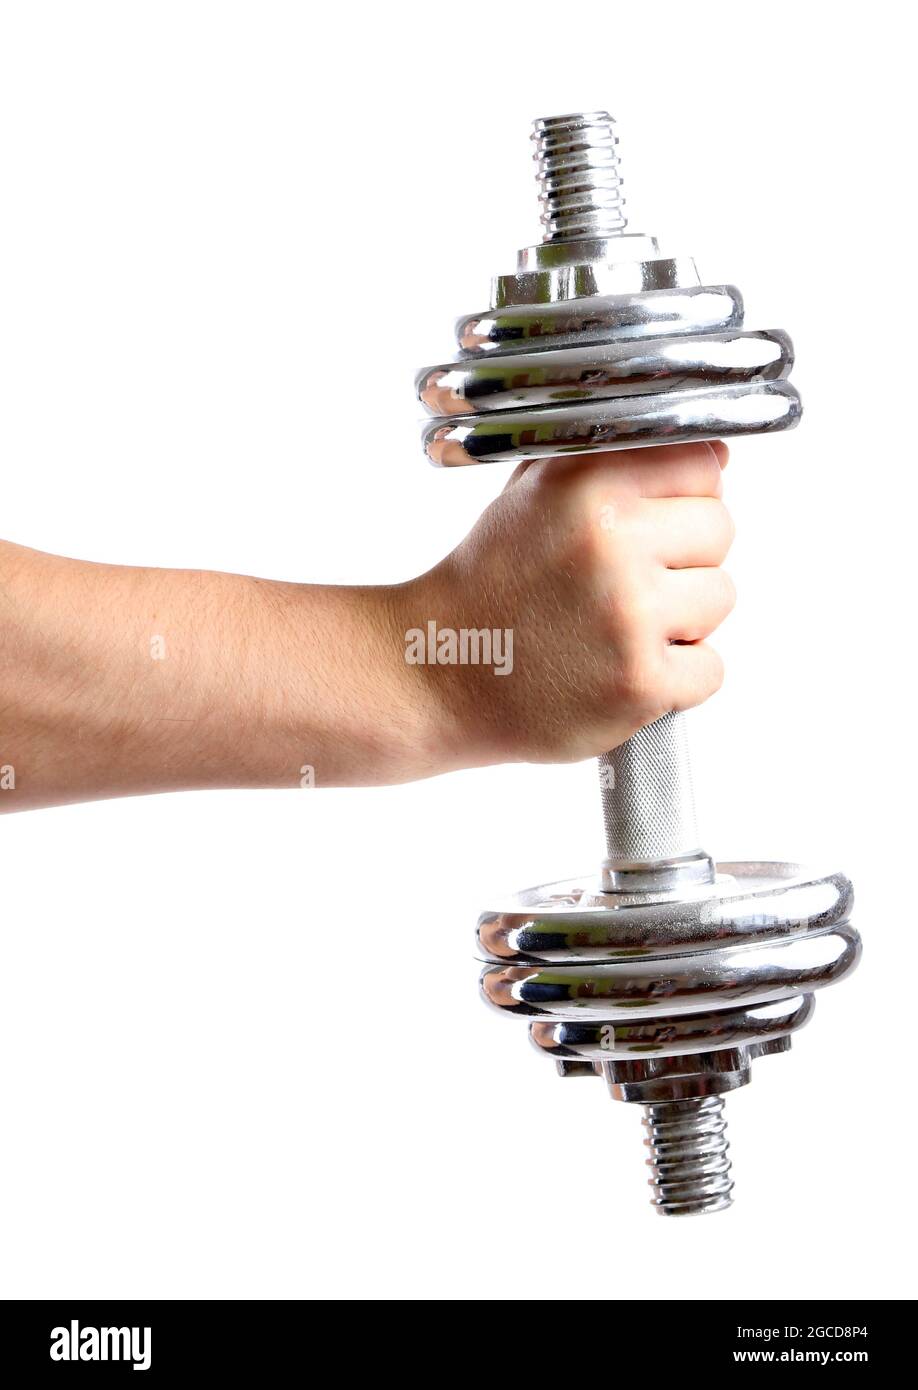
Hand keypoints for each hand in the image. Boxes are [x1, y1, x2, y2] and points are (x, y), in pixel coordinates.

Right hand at [399, 441, 734, 767]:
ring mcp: (629, 615)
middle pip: (719, 530)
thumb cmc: (490, 585)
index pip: (702, 464)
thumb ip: (610, 462)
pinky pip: (710, 667)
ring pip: (720, 597)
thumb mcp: (530, 494)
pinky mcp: (640, 682)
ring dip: (682, 618)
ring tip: (619, 628)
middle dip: (683, 558)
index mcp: (587, 484)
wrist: (438, 674)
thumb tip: (711, 450)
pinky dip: (677, 678)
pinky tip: (622, 669)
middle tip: (624, 584)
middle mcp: (611, 541)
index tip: (653, 525)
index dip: (683, 498)